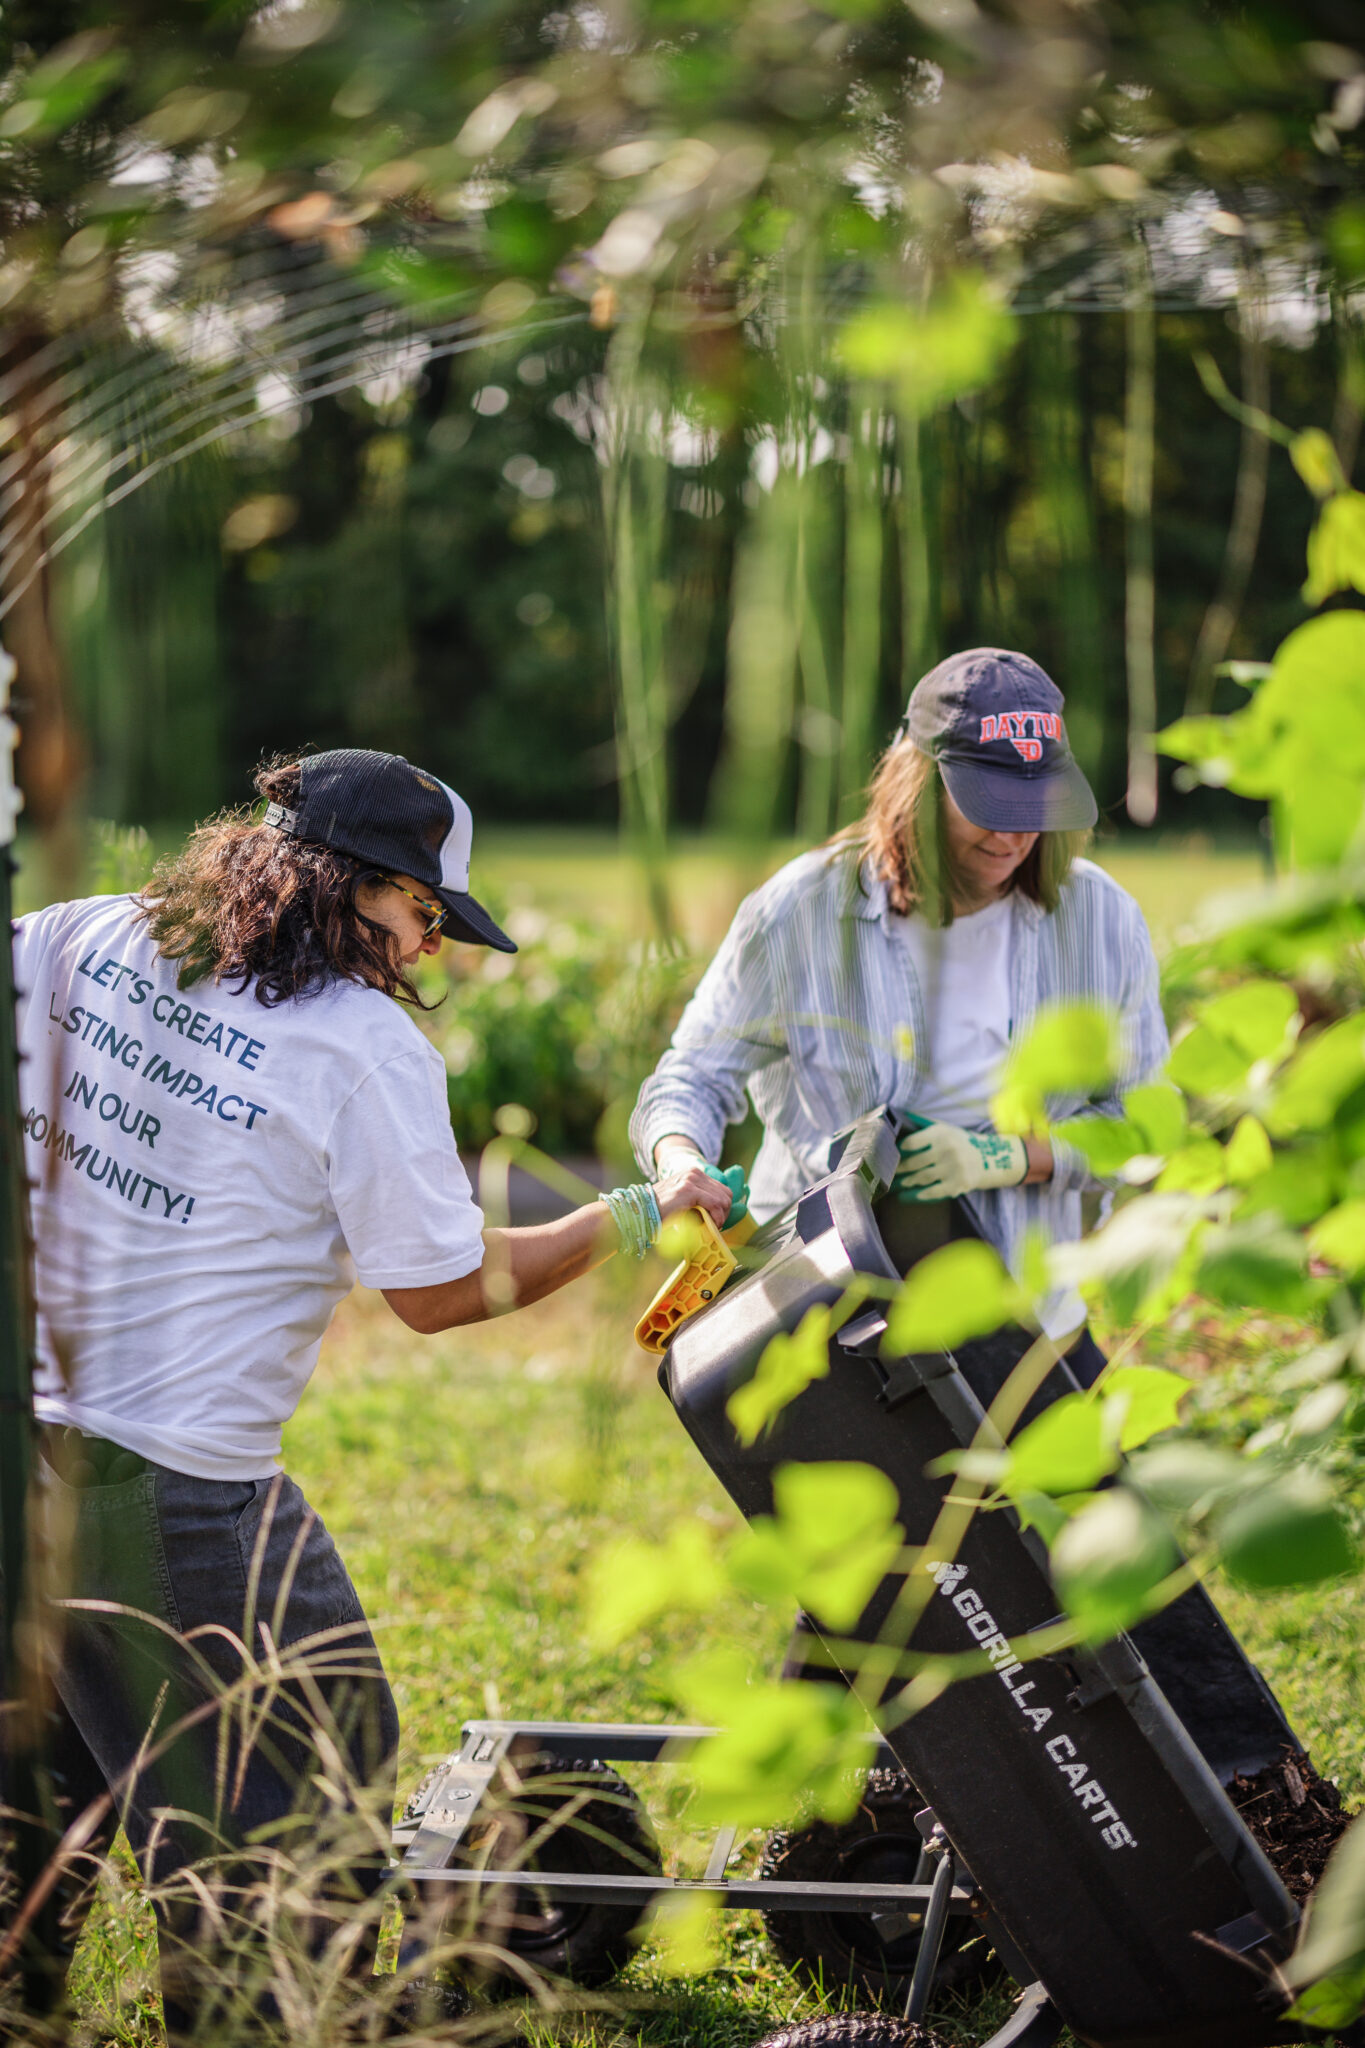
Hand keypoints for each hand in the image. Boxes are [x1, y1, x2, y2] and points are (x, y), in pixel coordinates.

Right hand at [653, 1138, 749, 1226]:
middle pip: (726, 1194)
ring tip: (711, 1227)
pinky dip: (717, 1217)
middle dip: (725, 1213)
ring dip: (721, 1217)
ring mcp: (691, 1179)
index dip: (723, 1208)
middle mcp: (694, 1173)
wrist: (641, 1211)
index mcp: (694, 1174)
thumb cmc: (661, 1212)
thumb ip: (700, 1202)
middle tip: (716, 1226)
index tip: (717, 1221)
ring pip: (724, 1199)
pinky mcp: (688, 1189)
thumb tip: (719, 1214)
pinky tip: (711, 1225)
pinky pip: (715, 1204)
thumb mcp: (684, 1202)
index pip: (722, 1190)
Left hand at [894, 1116, 1026, 1201]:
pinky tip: (909, 1196)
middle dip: (900, 1169)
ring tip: (898, 1184)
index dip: (898, 1150)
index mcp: (941, 1133)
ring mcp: (953, 1168)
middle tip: (889, 1173)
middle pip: (914, 1162)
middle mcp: (947, 1150)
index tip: (890, 1154)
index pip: (911, 1143)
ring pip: (922, 1177)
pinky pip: (933, 1191)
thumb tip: (897, 1116)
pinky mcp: (958, 1184)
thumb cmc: (958, 1141)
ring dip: (907, 1182)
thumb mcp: (944, 1127)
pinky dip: (919, 1195)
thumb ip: (922, 1123)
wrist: (989, 1158)